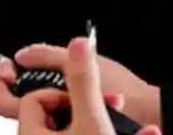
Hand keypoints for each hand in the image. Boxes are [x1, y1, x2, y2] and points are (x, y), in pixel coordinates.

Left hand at [16, 36, 161, 134]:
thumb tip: (77, 46)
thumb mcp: (91, 119)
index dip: (60, 93)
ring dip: (100, 119)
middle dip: (86, 104)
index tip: (80, 98)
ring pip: (74, 127)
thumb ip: (82, 81)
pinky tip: (139, 133)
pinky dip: (102, 131)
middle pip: (53, 113)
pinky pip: (84, 134)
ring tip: (122, 120)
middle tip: (107, 104)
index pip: (32, 98)